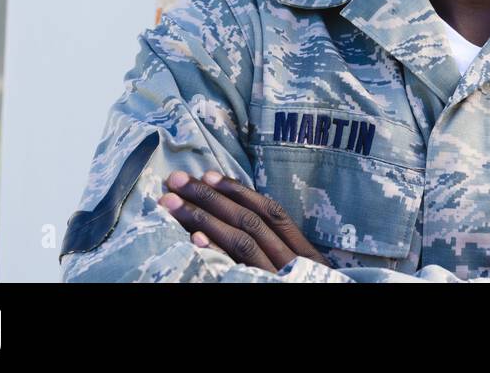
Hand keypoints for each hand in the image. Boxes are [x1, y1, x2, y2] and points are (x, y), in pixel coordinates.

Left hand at [160, 169, 333, 272]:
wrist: (319, 314)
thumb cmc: (303, 289)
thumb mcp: (301, 272)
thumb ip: (279, 248)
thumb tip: (238, 217)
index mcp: (303, 252)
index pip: (271, 212)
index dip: (239, 191)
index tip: (208, 175)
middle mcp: (292, 263)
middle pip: (248, 222)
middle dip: (210, 198)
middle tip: (176, 179)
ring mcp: (275, 278)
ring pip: (240, 241)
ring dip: (202, 218)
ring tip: (171, 203)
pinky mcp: (258, 289)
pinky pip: (235, 270)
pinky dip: (215, 252)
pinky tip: (194, 239)